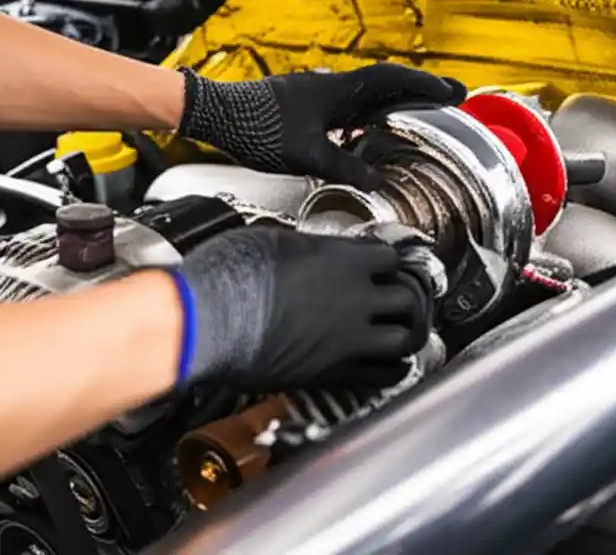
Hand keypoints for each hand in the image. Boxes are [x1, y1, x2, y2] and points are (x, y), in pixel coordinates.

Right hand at [170, 227, 430, 389]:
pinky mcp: (332, 373)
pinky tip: (389, 362)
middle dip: (411, 295)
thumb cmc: (227, 278)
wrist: (205, 322)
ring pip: (408, 338)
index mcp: (344, 261)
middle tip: (403, 295)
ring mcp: (347, 341)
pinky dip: (395, 368)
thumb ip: (311, 249)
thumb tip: (316, 251)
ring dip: (409, 331)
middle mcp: (355, 301)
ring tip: (401, 327)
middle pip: (411, 299)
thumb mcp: (273, 241)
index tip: (385, 263)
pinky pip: (385, 375)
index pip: (393, 258)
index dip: (391, 260)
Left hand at [176, 63, 465, 189]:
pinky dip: (366, 120)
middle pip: (384, 85)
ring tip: (416, 119)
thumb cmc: (255, 126)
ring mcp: (317, 97)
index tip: (452, 91)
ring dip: (392, 106)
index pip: (392, 79)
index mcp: (337, 90)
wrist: (216, 115)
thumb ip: (345, 166)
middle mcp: (330, 88)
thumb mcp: (307, 155)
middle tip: (446, 102)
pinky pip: (347, 110)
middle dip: (417, 94)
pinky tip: (364, 137)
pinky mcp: (304, 108)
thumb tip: (374, 180)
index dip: (426, 85)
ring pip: (365, 98)